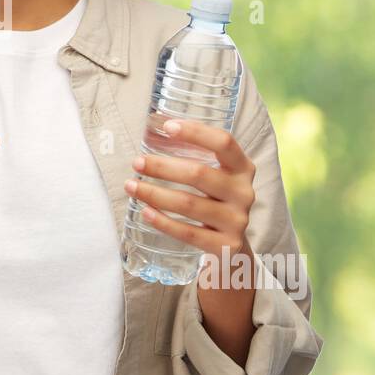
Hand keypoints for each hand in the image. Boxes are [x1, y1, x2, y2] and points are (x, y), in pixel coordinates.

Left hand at [124, 118, 255, 258]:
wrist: (231, 247)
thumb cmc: (214, 201)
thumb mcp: (215, 177)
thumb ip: (194, 157)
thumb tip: (154, 131)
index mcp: (243, 168)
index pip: (224, 143)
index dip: (196, 132)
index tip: (167, 127)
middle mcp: (244, 193)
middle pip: (199, 174)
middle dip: (163, 167)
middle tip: (137, 163)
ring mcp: (237, 221)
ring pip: (189, 204)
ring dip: (155, 193)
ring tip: (130, 186)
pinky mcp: (226, 247)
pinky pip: (188, 233)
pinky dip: (163, 221)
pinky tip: (145, 211)